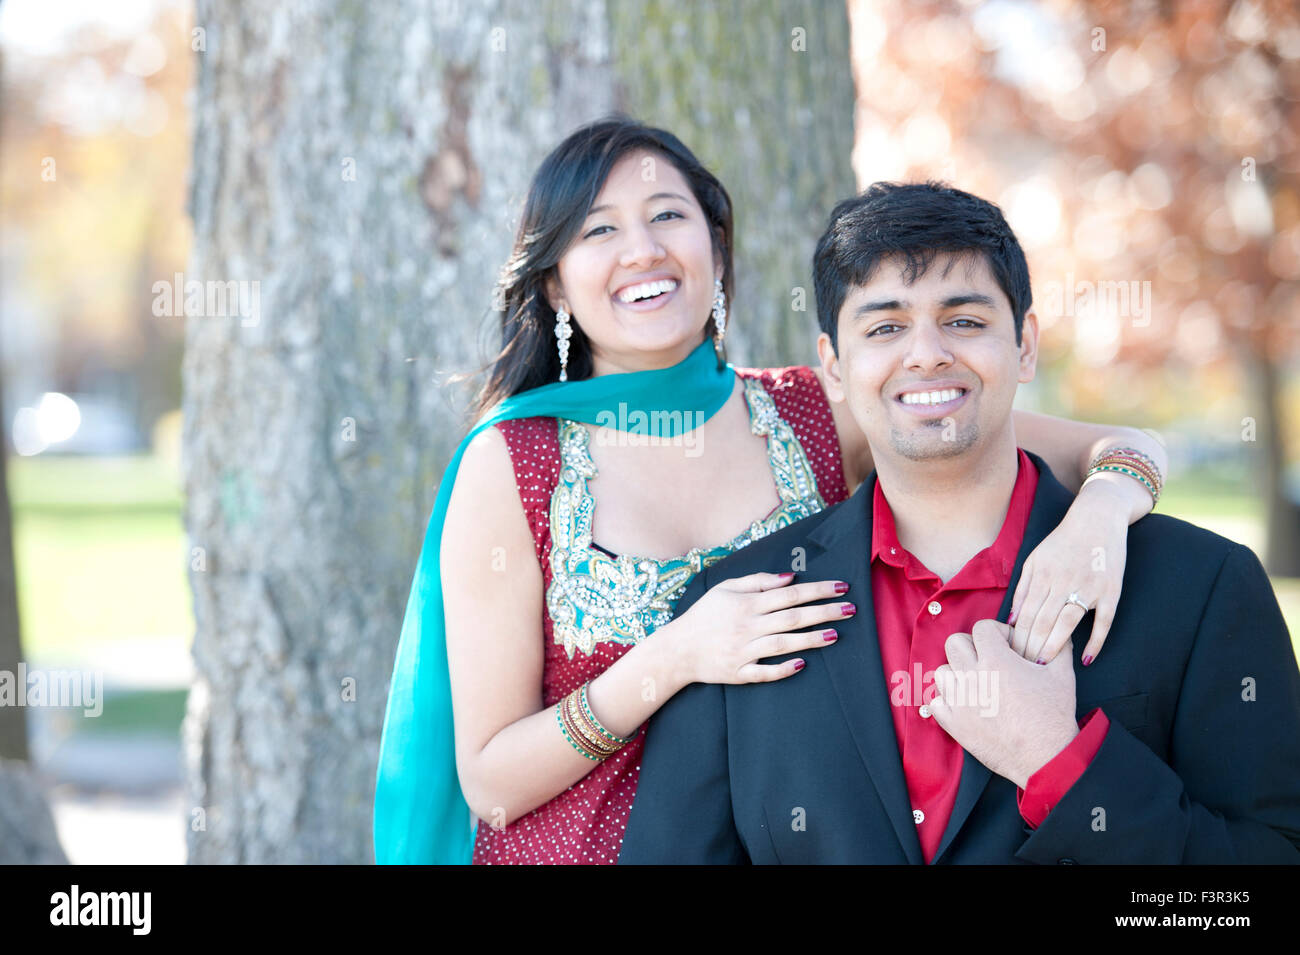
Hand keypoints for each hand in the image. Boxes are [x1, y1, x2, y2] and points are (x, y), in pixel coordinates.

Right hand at [666, 572, 853, 686]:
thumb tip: (790, 577)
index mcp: (746, 603)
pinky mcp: (739, 672)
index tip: (841, 587)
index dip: (817, 590)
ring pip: (784, 644)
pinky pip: (765, 672)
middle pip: (793, 617)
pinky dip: (783, 669)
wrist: (677, 649)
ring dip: (811, 639)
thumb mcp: (725, 588)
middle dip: (824, 612)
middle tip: (851, 610)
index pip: (790, 594)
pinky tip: (803, 664)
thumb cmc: (704, 615)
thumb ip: (757, 580)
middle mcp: (748, 626)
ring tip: (835, 635)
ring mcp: (744, 651)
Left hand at [929, 620, 1078, 788]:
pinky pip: (936, 702)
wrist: (1046, 757)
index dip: (997, 631)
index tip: (1008, 645)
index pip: (982, 627)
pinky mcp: (954, 724)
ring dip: (957, 673)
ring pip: (941, 671)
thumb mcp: (1063, 675)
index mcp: (997, 661)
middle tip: (988, 659)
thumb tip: (1060, 634)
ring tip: (977, 682)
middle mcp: (973, 677)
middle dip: (971, 646)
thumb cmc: (1054, 715)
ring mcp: (960, 701)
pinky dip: (948, 701)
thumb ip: (1059, 648)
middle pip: (954, 642)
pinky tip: (966, 704)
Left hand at [1009, 479, 1127, 665]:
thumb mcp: (1035, 560)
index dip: (1016, 639)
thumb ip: (1022, 589)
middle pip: (1042, 621)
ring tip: (1044, 668)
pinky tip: (1085, 659)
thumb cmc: (1062, 542)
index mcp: (1041, 575)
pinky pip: (1103, 620)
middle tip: (1021, 672)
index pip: (1025, 614)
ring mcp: (1088, 586)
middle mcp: (1062, 581)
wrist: (1098, 518)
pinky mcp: (1111, 590)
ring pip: (1067, 622)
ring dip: (1054, 646)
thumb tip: (1011, 620)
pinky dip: (1095, 640)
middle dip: (1030, 648)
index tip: (1008, 659)